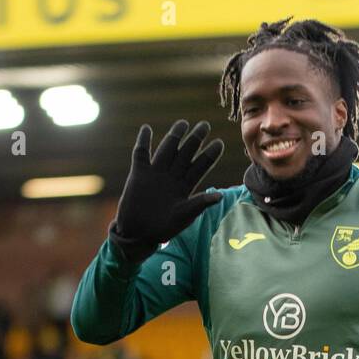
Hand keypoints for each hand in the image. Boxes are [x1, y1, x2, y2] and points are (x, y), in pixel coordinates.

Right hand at [110, 119, 224, 260]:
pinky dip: (143, 141)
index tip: (219, 143)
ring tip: (183, 123)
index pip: (200, 167)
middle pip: (186, 154)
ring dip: (174, 136)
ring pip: (167, 150)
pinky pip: (141, 154)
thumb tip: (220, 196)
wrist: (138, 234)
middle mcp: (172, 177)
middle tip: (205, 125)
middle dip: (195, 140)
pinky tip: (146, 129)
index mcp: (185, 186)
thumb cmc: (162, 229)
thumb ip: (199, 204)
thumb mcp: (184, 216)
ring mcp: (156, 173)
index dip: (209, 155)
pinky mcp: (139, 174)